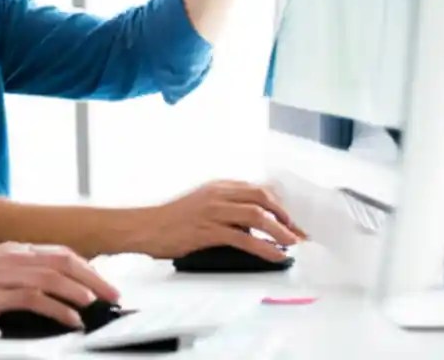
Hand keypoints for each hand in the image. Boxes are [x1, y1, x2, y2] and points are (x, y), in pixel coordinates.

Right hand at [0, 242, 119, 333]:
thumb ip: (21, 286)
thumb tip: (56, 301)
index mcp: (10, 251)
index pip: (59, 253)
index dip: (87, 268)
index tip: (106, 286)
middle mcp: (8, 256)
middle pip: (62, 260)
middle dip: (93, 278)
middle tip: (114, 297)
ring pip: (52, 276)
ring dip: (80, 292)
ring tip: (98, 307)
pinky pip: (34, 298)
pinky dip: (58, 310)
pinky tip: (71, 321)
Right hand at [136, 180, 307, 262]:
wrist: (145, 227)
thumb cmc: (170, 220)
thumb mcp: (200, 204)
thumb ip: (224, 207)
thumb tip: (250, 223)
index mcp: (217, 187)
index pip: (257, 190)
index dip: (278, 205)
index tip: (291, 221)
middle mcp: (217, 195)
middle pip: (262, 198)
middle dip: (285, 216)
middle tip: (298, 233)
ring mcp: (213, 212)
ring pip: (257, 217)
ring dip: (280, 231)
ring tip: (292, 244)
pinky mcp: (208, 231)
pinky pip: (245, 239)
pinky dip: (265, 248)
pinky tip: (276, 256)